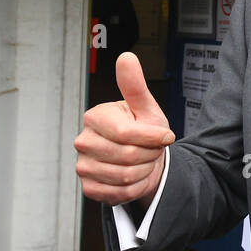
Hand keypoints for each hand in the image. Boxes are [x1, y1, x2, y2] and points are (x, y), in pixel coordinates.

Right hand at [74, 52, 174, 205]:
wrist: (143, 160)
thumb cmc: (144, 130)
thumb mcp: (145, 108)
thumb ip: (135, 85)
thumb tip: (126, 57)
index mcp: (95, 117)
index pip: (125, 133)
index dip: (152, 137)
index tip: (166, 136)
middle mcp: (84, 141)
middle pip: (128, 156)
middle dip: (151, 155)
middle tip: (153, 149)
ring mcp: (83, 166)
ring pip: (125, 176)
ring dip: (145, 171)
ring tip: (145, 161)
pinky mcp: (89, 188)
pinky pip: (119, 193)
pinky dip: (136, 188)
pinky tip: (136, 177)